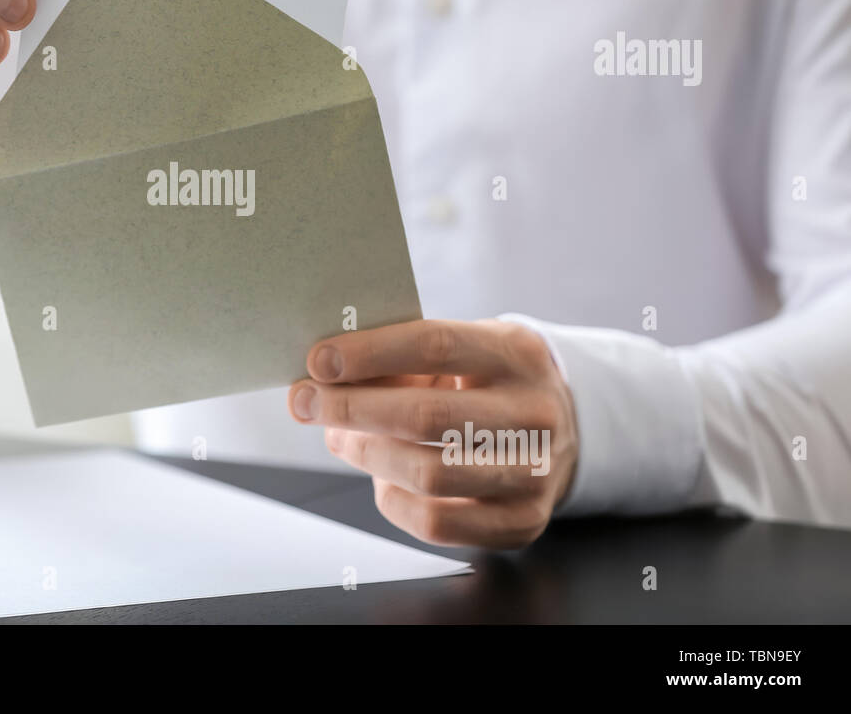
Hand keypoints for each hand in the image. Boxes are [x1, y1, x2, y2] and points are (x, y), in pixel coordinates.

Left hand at [287, 319, 577, 548]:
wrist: (560, 429)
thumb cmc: (486, 381)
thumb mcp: (462, 349)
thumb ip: (401, 357)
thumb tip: (321, 377)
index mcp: (517, 354)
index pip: (436, 345)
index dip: (370, 353)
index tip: (319, 360)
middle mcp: (534, 414)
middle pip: (427, 415)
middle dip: (352, 409)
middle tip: (307, 402)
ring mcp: (533, 473)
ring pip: (428, 474)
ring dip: (367, 455)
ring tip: (342, 437)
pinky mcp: (522, 521)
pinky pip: (436, 523)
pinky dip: (392, 499)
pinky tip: (380, 477)